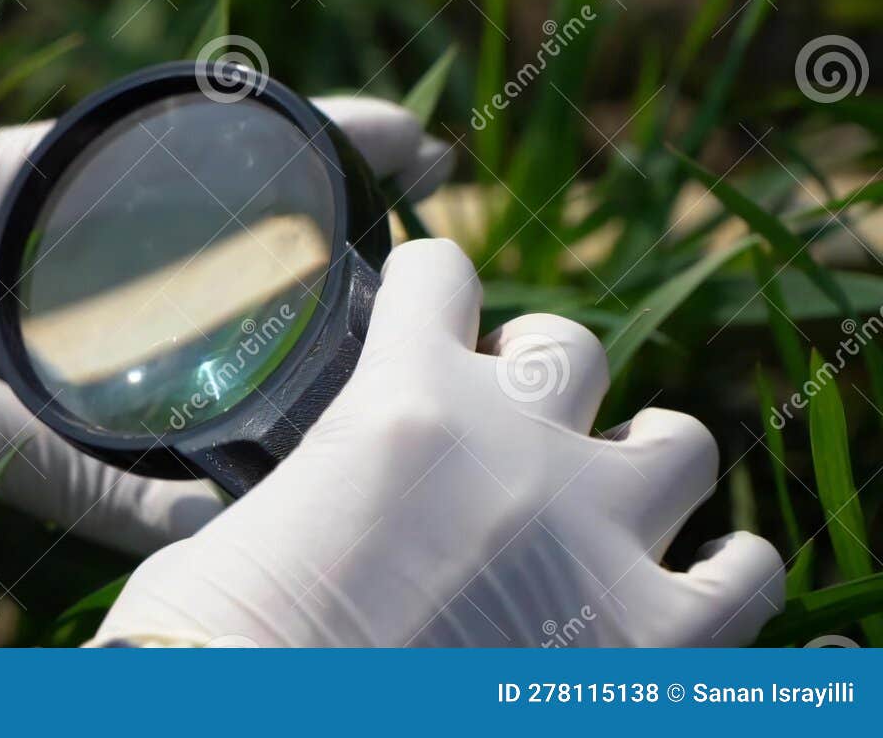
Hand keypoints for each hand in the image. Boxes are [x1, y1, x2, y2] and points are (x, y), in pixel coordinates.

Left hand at [0, 98, 451, 560]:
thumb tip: (188, 523)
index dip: (267, 136)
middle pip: (159, 221)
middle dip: (269, 221)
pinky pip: (85, 377)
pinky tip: (227, 405)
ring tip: (339, 319)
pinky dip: (153, 389)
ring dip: (218, 310)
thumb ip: (53, 458)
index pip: (146, 146)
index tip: (387, 137)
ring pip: (132, 304)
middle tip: (403, 222)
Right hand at [93, 239, 784, 646]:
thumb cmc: (215, 649)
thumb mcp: (225, 540)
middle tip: (510, 433)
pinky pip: (749, 573)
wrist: (267, 735)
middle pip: (571, 347)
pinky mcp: (657, 643)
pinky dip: (729, 570)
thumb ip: (278, 492)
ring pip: (679, 442)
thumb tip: (256, 507)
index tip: (433, 318)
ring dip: (643, 459)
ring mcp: (597, 537)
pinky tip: (698, 579)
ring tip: (612, 495)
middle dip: (541, 379)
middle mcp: (515, 443)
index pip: (442, 272)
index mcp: (400, 400)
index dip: (433, 291)